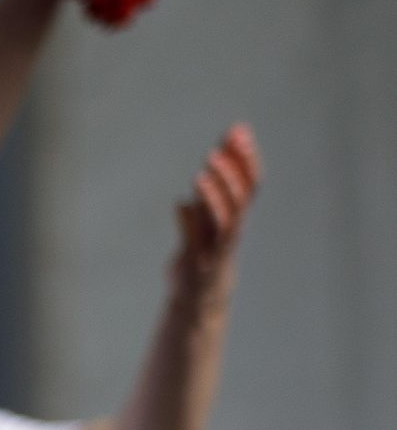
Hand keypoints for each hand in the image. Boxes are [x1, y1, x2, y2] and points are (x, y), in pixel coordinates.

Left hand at [171, 125, 260, 297]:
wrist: (199, 297)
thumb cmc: (206, 248)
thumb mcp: (212, 211)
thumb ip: (218, 180)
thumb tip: (227, 140)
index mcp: (237, 216)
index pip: (251, 182)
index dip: (247, 158)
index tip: (238, 132)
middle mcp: (230, 230)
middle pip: (240, 199)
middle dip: (231, 174)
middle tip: (214, 152)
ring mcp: (214, 248)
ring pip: (223, 220)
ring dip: (214, 197)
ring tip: (201, 175)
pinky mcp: (195, 263)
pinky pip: (193, 240)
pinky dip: (187, 220)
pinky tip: (179, 204)